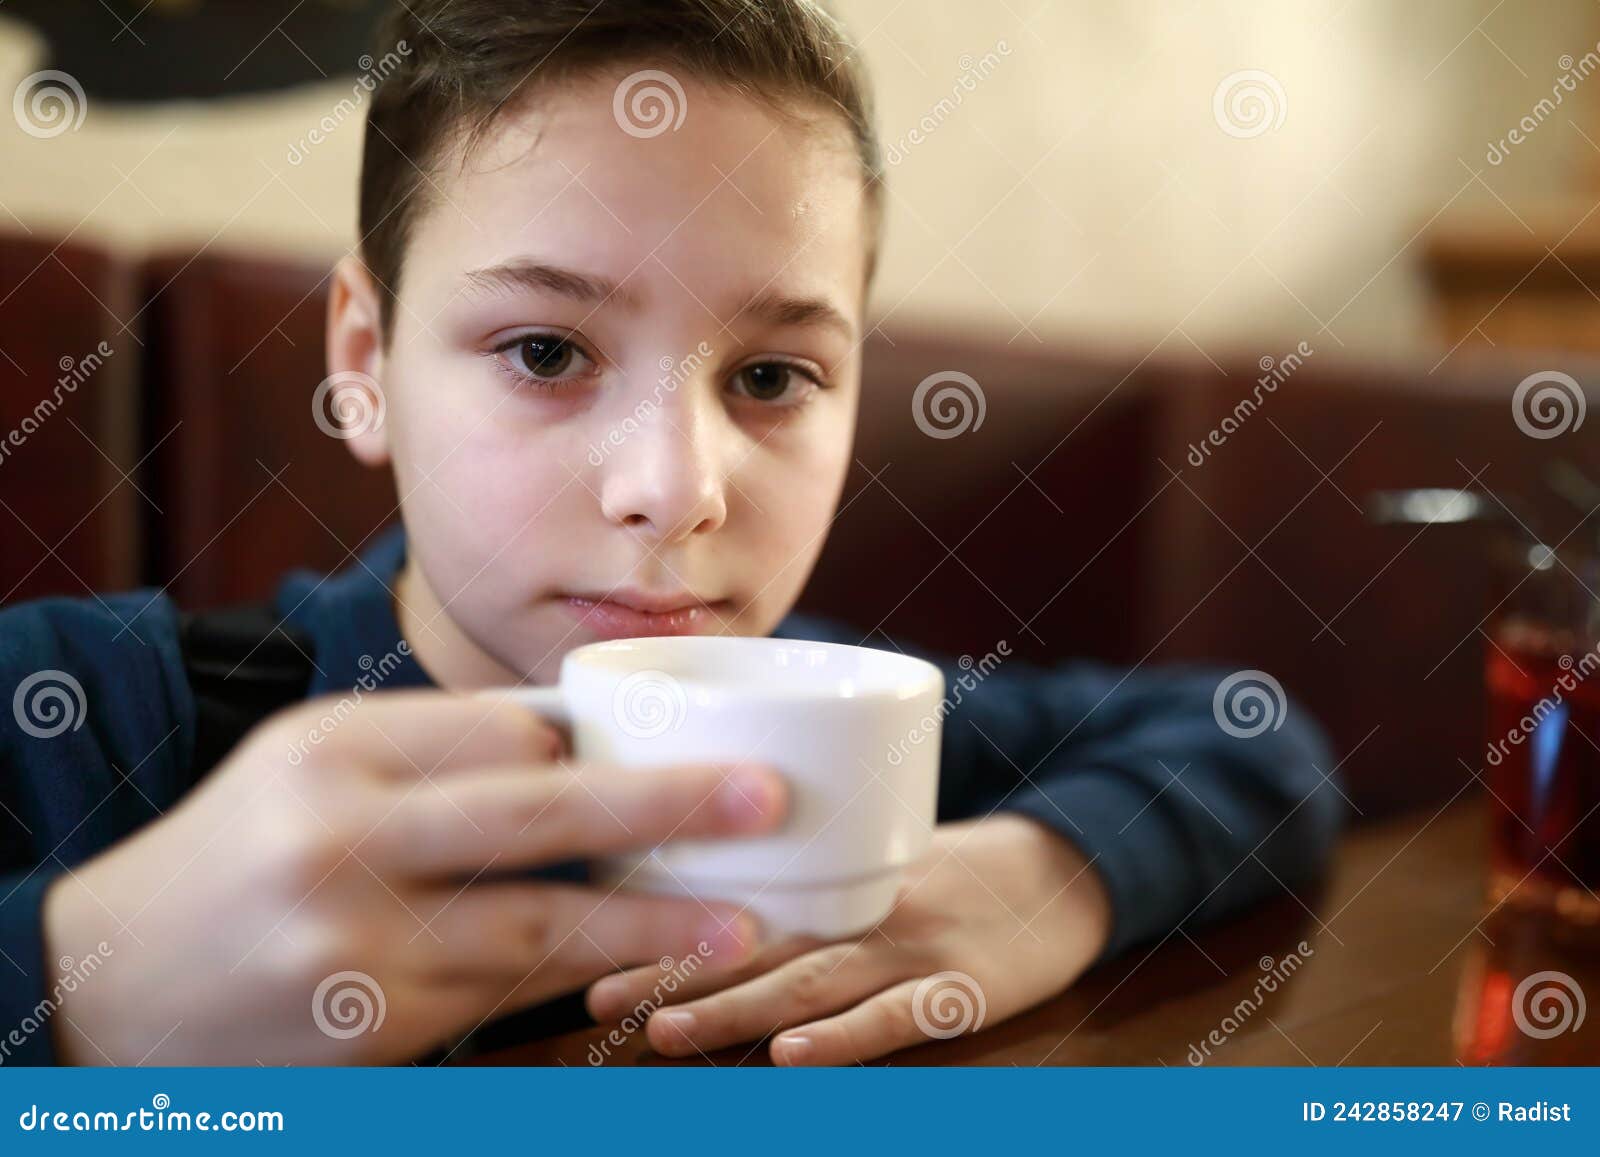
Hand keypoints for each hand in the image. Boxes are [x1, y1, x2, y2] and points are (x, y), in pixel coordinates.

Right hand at [42, 690, 784, 1063]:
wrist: (110, 986)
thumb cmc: (239, 853)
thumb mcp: (311, 766)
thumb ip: (433, 751)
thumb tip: (580, 742)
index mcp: (335, 748)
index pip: (500, 729)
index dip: (593, 745)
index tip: (672, 746)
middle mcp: (341, 836)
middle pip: (533, 813)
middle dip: (662, 805)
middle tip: (763, 798)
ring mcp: (353, 940)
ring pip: (533, 927)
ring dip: (648, 928)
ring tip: (741, 925)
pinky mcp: (367, 1028)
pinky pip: (497, 998)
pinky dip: (575, 984)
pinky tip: (642, 978)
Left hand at [585, 813, 1110, 1064]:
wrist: (1066, 868)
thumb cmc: (956, 875)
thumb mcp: (879, 865)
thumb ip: (810, 889)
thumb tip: (709, 910)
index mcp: (837, 884)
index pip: (739, 901)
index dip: (663, 924)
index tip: (588, 940)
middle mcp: (863, 911)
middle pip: (758, 944)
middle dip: (674, 974)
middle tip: (596, 992)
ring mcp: (912, 948)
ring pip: (811, 980)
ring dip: (734, 1008)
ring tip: (664, 1031)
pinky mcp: (962, 987)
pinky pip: (897, 1017)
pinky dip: (845, 1039)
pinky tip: (795, 1057)